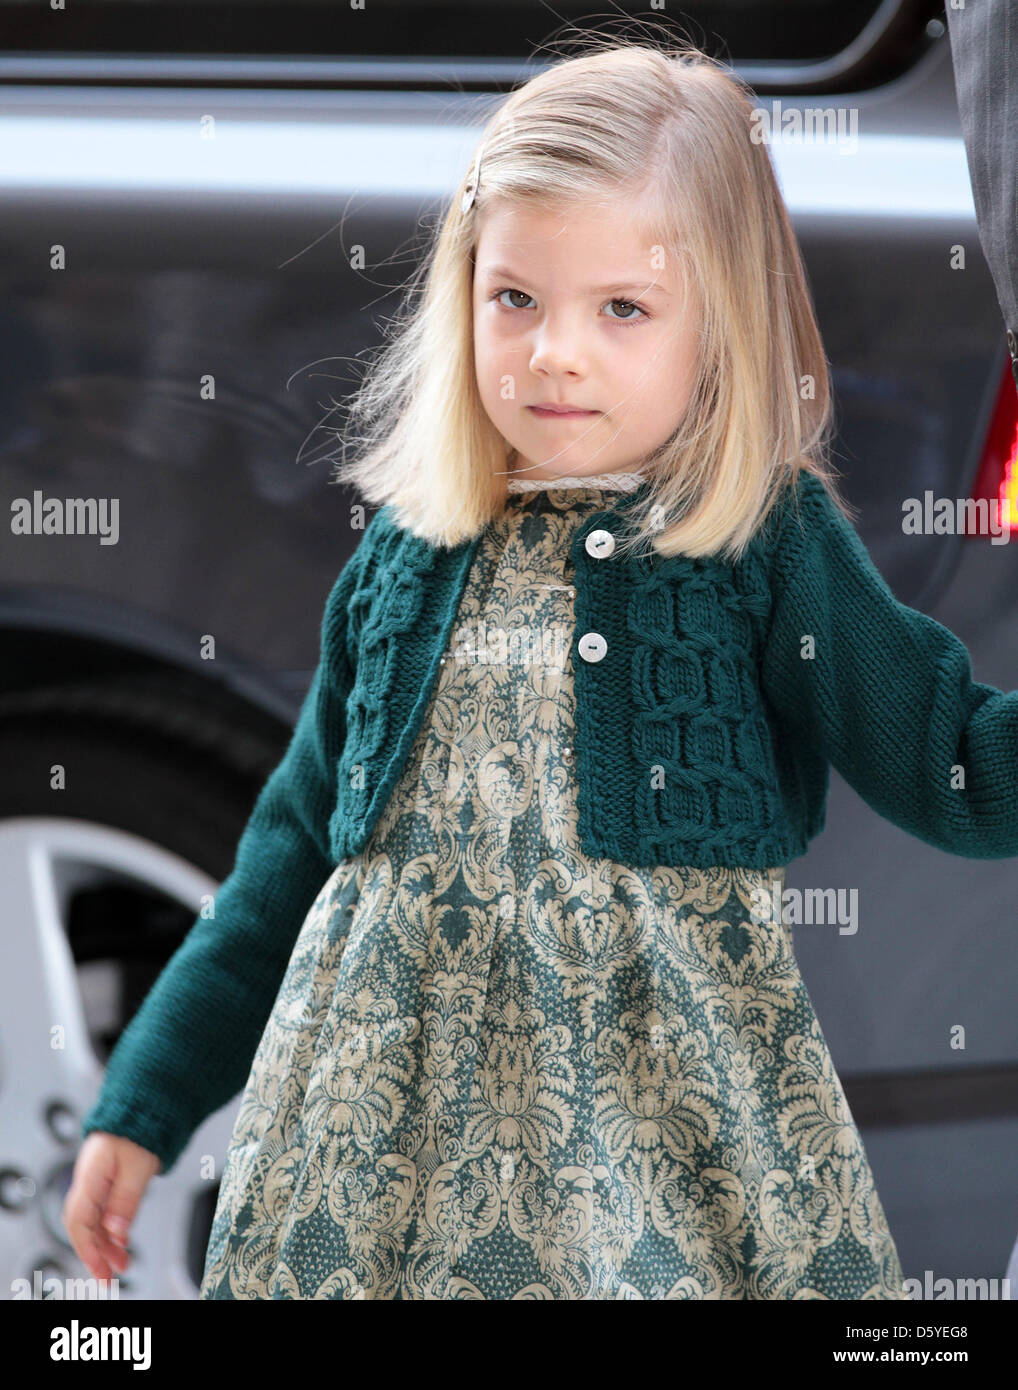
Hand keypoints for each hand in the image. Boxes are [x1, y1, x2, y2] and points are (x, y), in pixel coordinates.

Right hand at [62, 1131, 161, 1280]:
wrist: (143, 1106)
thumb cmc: (140, 1128)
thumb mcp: (139, 1165)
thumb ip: (127, 1199)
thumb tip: (116, 1230)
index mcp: (91, 1175)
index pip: (79, 1221)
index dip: (88, 1249)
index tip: (102, 1269)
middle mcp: (88, 1179)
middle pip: (82, 1225)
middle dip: (95, 1253)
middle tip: (110, 1276)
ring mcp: (95, 1181)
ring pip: (92, 1221)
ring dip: (105, 1244)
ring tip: (122, 1263)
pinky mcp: (105, 1181)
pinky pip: (102, 1211)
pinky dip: (110, 1230)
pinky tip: (121, 1241)